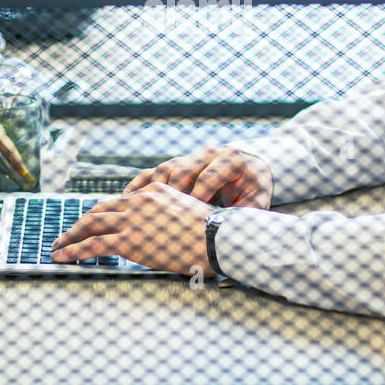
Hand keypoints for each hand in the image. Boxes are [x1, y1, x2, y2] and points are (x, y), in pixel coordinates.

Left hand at [51, 182, 215, 276]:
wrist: (217, 238)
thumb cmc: (211, 232)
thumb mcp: (188, 212)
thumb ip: (169, 215)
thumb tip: (161, 229)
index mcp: (154, 190)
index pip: (119, 201)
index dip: (101, 213)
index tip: (90, 222)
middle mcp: (139, 200)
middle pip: (100, 210)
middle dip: (80, 224)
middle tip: (67, 234)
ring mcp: (132, 219)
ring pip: (91, 225)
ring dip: (71, 237)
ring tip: (59, 247)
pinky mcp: (128, 240)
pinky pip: (93, 245)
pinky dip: (74, 251)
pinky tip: (63, 257)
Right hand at [124, 146, 272, 208]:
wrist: (248, 172)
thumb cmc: (252, 191)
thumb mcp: (257, 202)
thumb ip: (247, 213)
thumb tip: (236, 230)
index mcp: (230, 158)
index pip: (209, 175)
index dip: (200, 196)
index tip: (193, 216)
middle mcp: (207, 154)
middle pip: (182, 170)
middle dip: (174, 195)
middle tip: (168, 218)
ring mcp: (187, 158)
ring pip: (164, 170)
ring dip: (155, 192)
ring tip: (147, 214)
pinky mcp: (172, 166)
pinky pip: (150, 174)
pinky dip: (138, 187)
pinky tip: (128, 202)